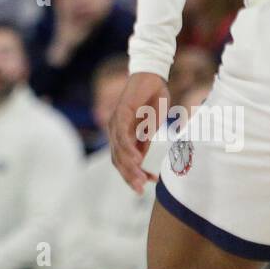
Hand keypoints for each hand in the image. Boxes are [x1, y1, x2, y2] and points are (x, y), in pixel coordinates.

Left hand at [110, 72, 168, 193]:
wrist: (153, 78)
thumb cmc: (152, 102)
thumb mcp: (150, 128)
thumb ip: (144, 142)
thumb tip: (141, 162)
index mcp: (123, 136)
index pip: (123, 162)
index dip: (132, 175)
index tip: (145, 187)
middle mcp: (116, 131)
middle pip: (118, 160)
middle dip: (130, 176)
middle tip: (140, 190)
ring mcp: (116, 123)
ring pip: (119, 151)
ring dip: (130, 166)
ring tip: (140, 178)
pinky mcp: (121, 114)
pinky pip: (123, 135)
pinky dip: (129, 149)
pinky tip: (137, 159)